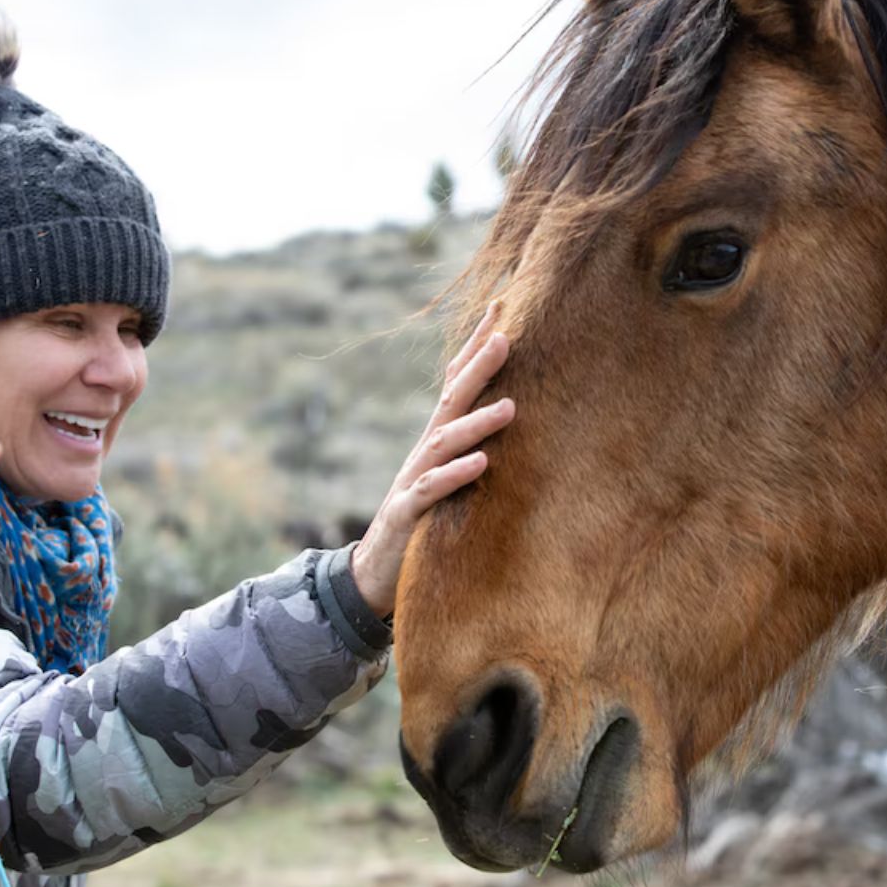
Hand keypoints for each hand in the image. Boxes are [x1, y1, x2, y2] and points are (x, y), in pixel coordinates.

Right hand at [351, 302, 513, 617]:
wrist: (374, 574)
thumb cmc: (421, 522)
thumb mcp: (448, 480)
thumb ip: (469, 450)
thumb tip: (511, 416)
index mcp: (437, 441)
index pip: (456, 385)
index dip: (474, 349)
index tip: (501, 312)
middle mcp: (424, 452)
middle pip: (451, 400)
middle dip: (477, 367)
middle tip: (506, 336)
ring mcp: (413, 480)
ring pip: (444, 442)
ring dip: (476, 423)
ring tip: (510, 406)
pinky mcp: (409, 514)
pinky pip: (433, 491)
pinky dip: (457, 475)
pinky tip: (482, 463)